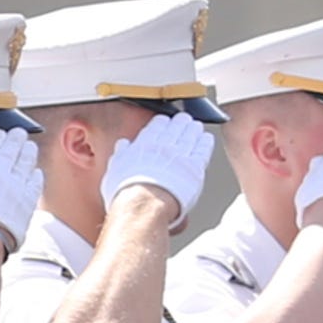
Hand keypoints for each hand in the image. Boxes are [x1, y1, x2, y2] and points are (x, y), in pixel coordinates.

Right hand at [103, 112, 212, 231]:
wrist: (144, 204)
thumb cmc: (127, 192)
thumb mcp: (116, 169)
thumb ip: (121, 154)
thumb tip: (122, 144)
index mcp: (144, 145)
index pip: (155, 127)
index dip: (162, 122)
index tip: (165, 120)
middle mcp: (163, 146)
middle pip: (175, 129)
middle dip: (180, 122)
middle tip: (184, 118)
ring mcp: (180, 155)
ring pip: (189, 136)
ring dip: (194, 129)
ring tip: (196, 126)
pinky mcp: (194, 168)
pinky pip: (202, 150)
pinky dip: (205, 142)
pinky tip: (207, 138)